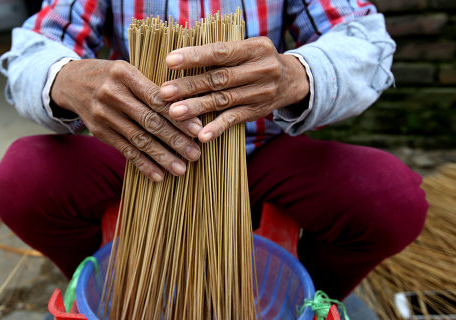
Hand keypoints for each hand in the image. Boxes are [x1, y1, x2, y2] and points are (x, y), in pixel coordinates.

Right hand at [51, 59, 202, 181]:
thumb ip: (152, 87)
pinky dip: (142, 164)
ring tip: (181, 169)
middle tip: (195, 154)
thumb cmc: (111, 76)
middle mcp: (112, 94)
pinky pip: (125, 150)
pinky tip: (158, 176)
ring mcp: (103, 115)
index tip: (197, 129)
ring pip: (138, 139)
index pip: (156, 98)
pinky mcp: (99, 132)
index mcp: (125, 74)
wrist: (71, 82)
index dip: (178, 116)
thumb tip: (188, 109)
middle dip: (174, 140)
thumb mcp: (128, 71)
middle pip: (149, 121)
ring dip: (161, 157)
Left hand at [160, 37, 309, 142]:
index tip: (170, 61)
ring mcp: (260, 93)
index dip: (195, 57)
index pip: (221, 52)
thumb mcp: (246, 49)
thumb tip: (179, 59)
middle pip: (219, 78)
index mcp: (255, 48)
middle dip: (190, 86)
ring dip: (197, 107)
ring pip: (224, 100)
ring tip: (174, 113)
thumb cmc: (256, 61)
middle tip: (164, 92)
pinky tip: (201, 136)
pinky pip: (234, 120)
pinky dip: (217, 128)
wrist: (292, 80)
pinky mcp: (257, 112)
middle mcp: (260, 70)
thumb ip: (221, 54)